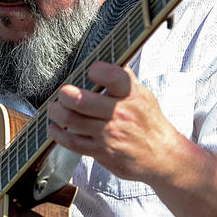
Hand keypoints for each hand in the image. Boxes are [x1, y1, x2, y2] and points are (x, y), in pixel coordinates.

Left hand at [47, 61, 180, 184]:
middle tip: (63, 93)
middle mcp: (120, 114)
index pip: (113, 76)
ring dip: (57, 112)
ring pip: (72, 121)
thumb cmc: (150, 124)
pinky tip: (55, 128)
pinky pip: (73, 142)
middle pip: (82, 100)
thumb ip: (126, 79)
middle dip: (65, 94)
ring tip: (55, 109)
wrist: (162, 156)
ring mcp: (110, 134)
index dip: (97, 71)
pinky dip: (58, 134)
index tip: (90, 72)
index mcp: (132, 95)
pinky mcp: (102, 152)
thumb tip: (114, 60)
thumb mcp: (144, 96)